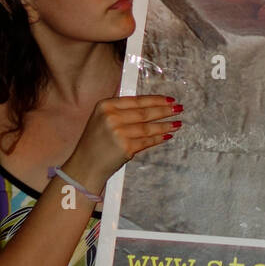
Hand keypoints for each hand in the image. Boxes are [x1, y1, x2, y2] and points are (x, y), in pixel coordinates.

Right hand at [62, 95, 182, 194]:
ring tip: (177, 123)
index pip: (137, 100)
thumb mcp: (101, 119)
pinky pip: (147, 141)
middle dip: (165, 111)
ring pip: (148, 127)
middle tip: (179, 109)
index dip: (156, 100)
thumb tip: (149, 103)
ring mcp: (119, 133)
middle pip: (145, 113)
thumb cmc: (95, 142)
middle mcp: (111, 117)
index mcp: (105, 106)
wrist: (85, 165)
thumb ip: (121, 110)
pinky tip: (167, 136)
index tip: (169, 99)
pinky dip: (158, 138)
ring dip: (165, 125)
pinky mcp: (126, 148)